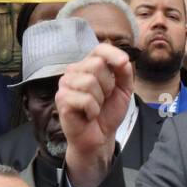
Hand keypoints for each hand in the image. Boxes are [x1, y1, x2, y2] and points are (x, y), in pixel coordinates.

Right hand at [56, 42, 134, 186]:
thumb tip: (124, 59)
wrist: (99, 137)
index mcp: (88, 65)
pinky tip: (89, 115)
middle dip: (108, 85)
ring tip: (95, 107)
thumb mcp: (123, 90)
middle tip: (104, 98)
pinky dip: (93, 110)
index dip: (113, 54)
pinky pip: (85, 99)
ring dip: (100, 99)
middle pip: (97, 65)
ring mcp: (66, 84)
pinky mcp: (62, 99)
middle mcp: (74, 71)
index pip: (100, 49)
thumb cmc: (108, 112)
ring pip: (90, 82)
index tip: (124, 64)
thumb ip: (125, 72)